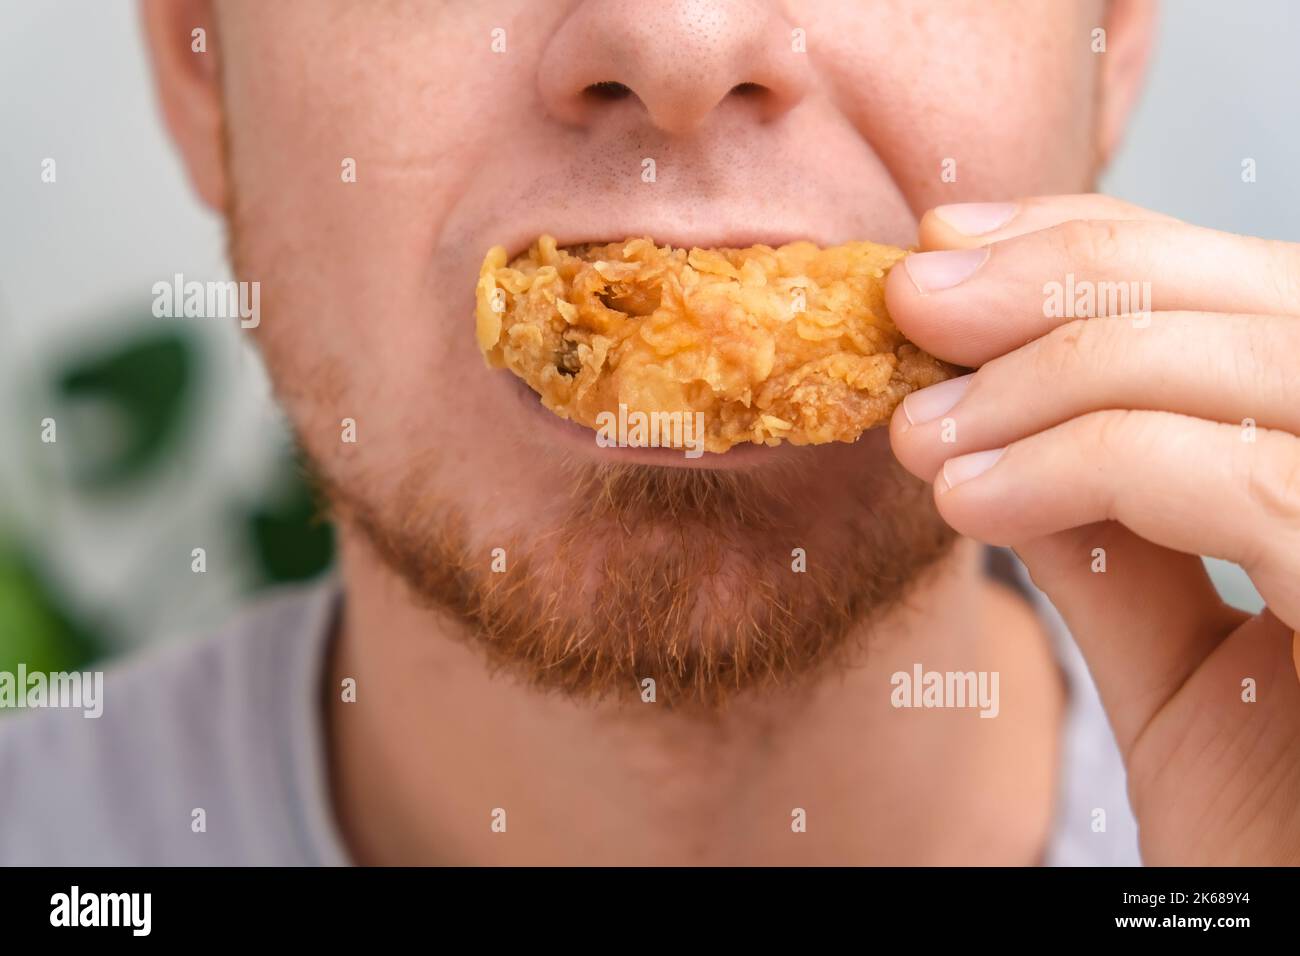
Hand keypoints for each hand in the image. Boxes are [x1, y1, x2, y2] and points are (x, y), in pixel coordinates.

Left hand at [886, 194, 1299, 864]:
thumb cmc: (1285, 831)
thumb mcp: (1190, 668)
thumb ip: (1121, 541)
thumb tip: (1019, 437)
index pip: (1252, 292)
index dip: (1102, 244)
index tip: (953, 247)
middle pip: (1260, 296)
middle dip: (1064, 277)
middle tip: (913, 299)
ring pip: (1245, 365)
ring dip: (1049, 375)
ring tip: (922, 432)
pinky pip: (1238, 483)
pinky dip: (1085, 467)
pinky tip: (974, 500)